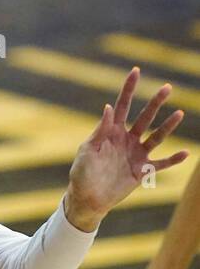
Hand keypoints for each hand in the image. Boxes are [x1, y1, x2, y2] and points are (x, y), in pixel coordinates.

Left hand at [65, 68, 186, 229]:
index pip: (122, 105)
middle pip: (144, 117)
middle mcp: (126, 139)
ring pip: (156, 137)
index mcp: (110, 131)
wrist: (88, 197)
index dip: (128, 89)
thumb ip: (100, 130)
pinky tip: (185, 153)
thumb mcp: (88, 149)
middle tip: (167, 87)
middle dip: (155, 102)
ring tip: (180, 113)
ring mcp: (136, 154)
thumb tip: (108, 107)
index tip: (136, 71)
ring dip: (167, 126)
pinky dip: (173, 159)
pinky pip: (161, 163)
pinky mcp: (142, 171)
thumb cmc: (82, 172)